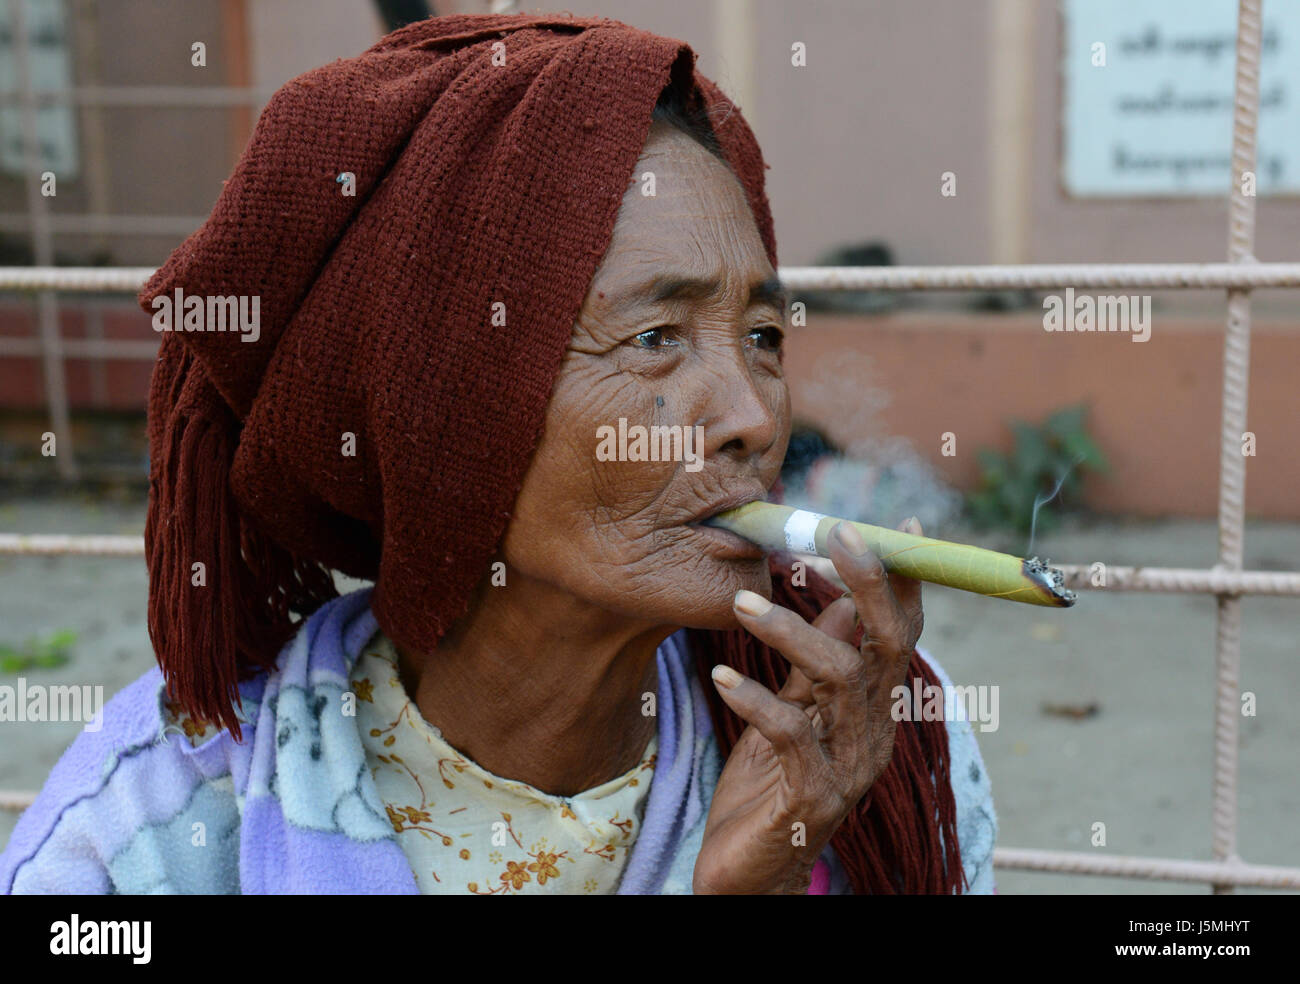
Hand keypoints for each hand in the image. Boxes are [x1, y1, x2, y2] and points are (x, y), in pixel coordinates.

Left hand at [692, 516, 924, 893]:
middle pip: (888, 646)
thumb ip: (812, 666)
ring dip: (790, 634)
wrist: (748, 877)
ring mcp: (850, 767)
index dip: (903, 581)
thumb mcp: (790, 715)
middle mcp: (874, 733)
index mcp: (873, 708)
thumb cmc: (768, 789)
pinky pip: (792, 734)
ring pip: (840, 680)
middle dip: (871, 583)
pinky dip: (756, 698)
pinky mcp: (813, 798)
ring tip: (740, 604)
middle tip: (835, 532)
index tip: (899, 525)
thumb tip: (836, 601)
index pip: (900, 634)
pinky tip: (721, 677)